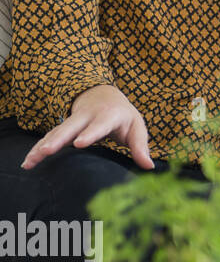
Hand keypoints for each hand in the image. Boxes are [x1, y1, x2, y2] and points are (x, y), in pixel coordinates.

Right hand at [20, 84, 154, 170]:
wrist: (104, 96)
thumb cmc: (123, 116)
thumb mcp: (137, 127)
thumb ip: (140, 146)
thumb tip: (148, 166)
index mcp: (108, 115)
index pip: (99, 125)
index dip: (89, 133)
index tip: (79, 143)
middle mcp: (87, 116)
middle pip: (70, 127)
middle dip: (58, 139)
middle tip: (47, 151)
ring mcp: (72, 121)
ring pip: (55, 133)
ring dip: (42, 146)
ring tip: (31, 161)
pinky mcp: (63, 128)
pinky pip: (48, 138)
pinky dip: (37, 148)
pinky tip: (28, 162)